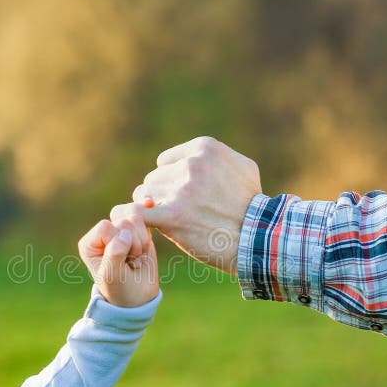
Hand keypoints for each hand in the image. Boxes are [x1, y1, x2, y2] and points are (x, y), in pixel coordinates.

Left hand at [78, 219, 158, 307]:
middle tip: (129, 263)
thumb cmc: (120, 288)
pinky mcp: (134, 230)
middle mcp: (103, 234)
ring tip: (134, 259)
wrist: (137, 297)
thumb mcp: (112, 276)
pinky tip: (141, 254)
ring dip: (140, 243)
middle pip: (122, 223)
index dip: (118, 243)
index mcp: (90, 243)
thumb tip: (125, 234)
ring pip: (134, 220)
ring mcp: (119, 231)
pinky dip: (146, 240)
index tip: (120, 262)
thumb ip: (114, 255)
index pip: (105, 228)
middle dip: (131, 245)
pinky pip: (143, 222)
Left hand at [111, 136, 261, 274]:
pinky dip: (130, 216)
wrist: (258, 237)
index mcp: (205, 149)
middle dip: (161, 195)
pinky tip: (129, 221)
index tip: (182, 196)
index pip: (165, 161)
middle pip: (154, 178)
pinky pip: (136, 212)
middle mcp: (191, 165)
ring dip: (152, 208)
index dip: (171, 181)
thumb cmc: (253, 205)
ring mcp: (181, 191)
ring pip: (144, 194)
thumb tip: (196, 159)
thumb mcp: (244, 167)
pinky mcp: (172, 217)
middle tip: (178, 213)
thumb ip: (218, 157)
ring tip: (168, 222)